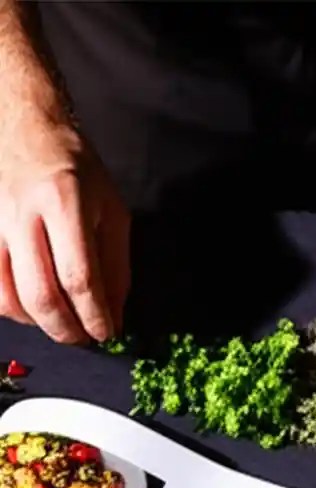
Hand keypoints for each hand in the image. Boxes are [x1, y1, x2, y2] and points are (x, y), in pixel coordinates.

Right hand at [0, 118, 128, 343]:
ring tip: (62, 324)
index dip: (94, 315)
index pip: (79, 277)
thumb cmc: (77, 171)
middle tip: (85, 338)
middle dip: (66, 328)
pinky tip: (30, 306)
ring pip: (6, 296)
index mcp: (65, 204)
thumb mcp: (112, 211)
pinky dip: (10, 307)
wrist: (28, 130)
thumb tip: (115, 314)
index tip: (108, 333)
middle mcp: (23, 214)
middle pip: (40, 293)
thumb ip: (116, 265)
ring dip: (37, 323)